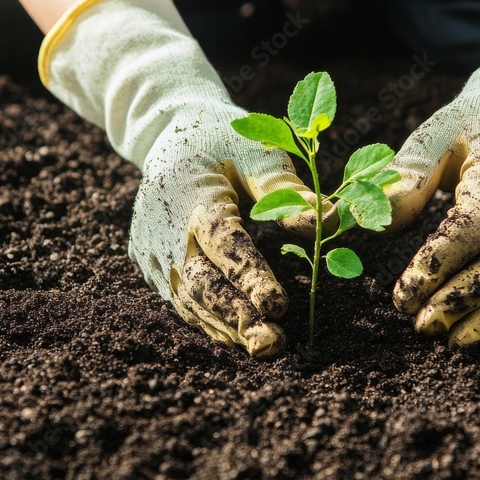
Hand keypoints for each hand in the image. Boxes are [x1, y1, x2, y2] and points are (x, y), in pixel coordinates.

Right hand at [129, 104, 316, 358]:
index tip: (277, 305)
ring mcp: (151, 249)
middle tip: (273, 343)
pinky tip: (238, 333)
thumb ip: (287, 189)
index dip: (249, 276)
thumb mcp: (256, 150)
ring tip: (264, 346)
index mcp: (192, 195)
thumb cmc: (222, 140)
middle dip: (237, 316)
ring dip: (225, 325)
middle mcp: (163, 228)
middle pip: (200, 283)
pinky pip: (178, 298)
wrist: (166, 134)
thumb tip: (332, 220)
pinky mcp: (148, 261)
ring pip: (187, 299)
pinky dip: (208, 319)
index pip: (223, 243)